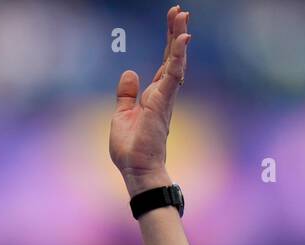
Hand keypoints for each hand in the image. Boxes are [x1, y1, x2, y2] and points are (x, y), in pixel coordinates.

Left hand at [110, 6, 190, 193]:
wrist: (137, 169)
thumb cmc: (131, 149)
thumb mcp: (122, 115)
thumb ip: (126, 94)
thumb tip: (129, 73)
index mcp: (154, 96)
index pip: (164, 64)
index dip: (168, 44)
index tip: (172, 22)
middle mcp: (164, 94)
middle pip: (172, 57)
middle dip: (175, 33)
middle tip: (179, 11)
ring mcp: (165, 97)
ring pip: (175, 61)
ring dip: (179, 38)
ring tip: (182, 16)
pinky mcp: (163, 101)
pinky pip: (173, 73)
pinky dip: (177, 55)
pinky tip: (182, 38)